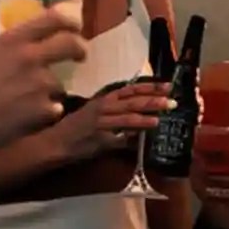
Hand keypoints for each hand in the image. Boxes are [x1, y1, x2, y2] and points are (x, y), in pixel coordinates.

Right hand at [0, 10, 86, 153]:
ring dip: (49, 91)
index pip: (54, 18)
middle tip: (80, 55)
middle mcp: (31, 57)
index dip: (69, 20)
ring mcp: (41, 85)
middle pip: (71, 44)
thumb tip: (22, 40)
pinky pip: (53, 108)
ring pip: (59, 84)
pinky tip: (25, 116)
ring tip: (27, 100)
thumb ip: (5, 43)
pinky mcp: (44, 110)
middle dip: (80, 49)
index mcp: (13, 39)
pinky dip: (43, 112)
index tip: (74, 27)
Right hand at [54, 82, 172, 158]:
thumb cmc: (75, 128)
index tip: (167, 85)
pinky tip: (144, 133)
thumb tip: (139, 115)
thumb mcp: (95, 114)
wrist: (56, 142)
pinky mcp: (99, 139)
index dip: (149, 86)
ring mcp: (101, 122)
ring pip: (127, 116)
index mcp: (103, 99)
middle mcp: (103, 107)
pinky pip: (119, 136)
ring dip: (145, 115)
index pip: (130, 89)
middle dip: (153, 99)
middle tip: (172, 99)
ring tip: (161, 115)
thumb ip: (116, 113)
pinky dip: (132, 133)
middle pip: (132, 100)